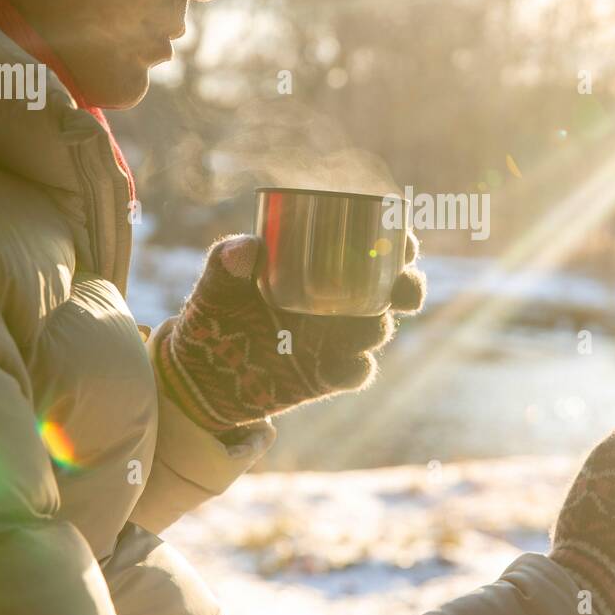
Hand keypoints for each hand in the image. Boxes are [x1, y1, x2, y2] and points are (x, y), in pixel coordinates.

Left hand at [156, 232, 424, 435]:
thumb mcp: (219, 280)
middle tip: (400, 287)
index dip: (400, 244)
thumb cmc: (218, 309)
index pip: (376, 251)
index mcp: (326, 269)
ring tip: (369, 321)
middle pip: (394, 291)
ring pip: (378, 330)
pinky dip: (357, 368)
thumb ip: (227, 259)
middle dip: (409, 287)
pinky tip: (348, 363)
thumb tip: (247, 250)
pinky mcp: (327, 374)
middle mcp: (341, 303)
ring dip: (380, 325)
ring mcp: (337, 339)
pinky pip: (355, 372)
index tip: (404, 240)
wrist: (204, 366)